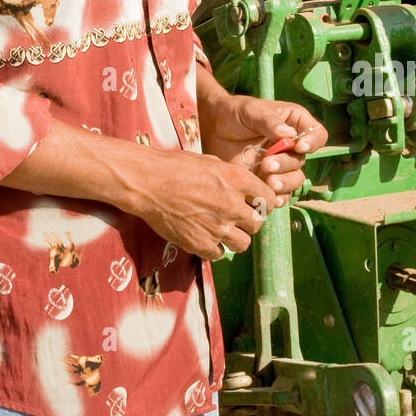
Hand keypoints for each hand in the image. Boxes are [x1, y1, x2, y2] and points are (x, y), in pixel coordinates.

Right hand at [134, 148, 276, 261]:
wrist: (148, 182)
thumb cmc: (175, 167)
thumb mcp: (210, 162)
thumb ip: (230, 176)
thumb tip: (244, 186)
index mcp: (237, 179)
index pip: (268, 199)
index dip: (262, 203)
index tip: (254, 205)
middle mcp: (232, 204)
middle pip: (257, 223)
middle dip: (248, 222)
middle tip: (235, 218)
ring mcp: (218, 227)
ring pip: (243, 244)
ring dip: (235, 238)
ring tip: (222, 230)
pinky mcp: (201, 244)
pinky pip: (219, 254)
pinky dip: (214, 248)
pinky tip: (204, 236)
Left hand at [199, 88, 327, 202]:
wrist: (213, 128)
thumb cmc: (235, 112)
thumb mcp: (251, 110)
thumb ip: (269, 121)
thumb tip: (289, 135)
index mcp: (294, 123)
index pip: (317, 134)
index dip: (313, 142)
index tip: (299, 147)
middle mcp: (292, 145)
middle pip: (302, 160)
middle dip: (286, 165)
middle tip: (267, 164)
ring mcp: (281, 164)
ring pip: (295, 179)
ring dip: (285, 183)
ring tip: (268, 181)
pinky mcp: (269, 179)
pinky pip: (282, 193)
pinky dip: (279, 198)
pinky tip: (271, 198)